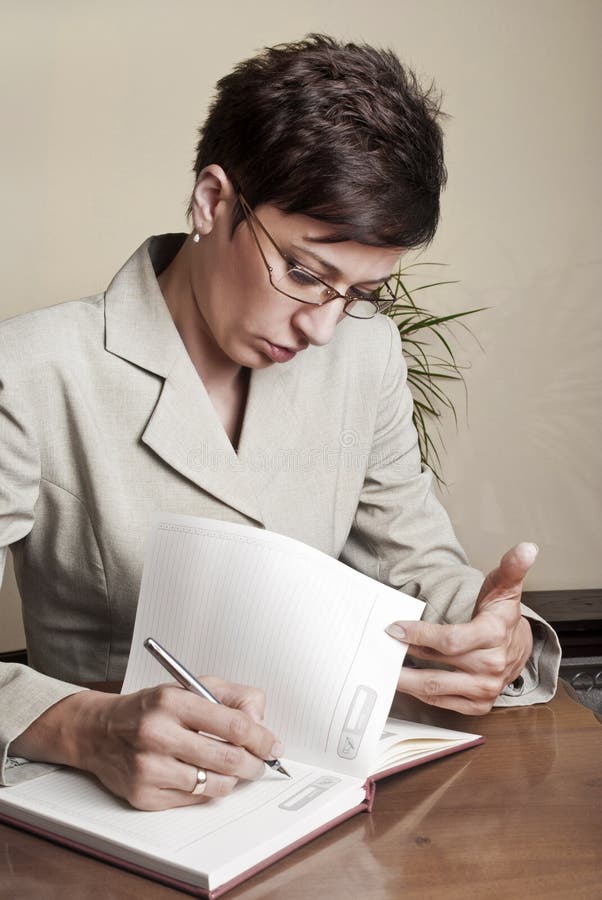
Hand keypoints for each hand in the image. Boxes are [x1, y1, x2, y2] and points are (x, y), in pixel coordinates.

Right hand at [10, 678, 282, 809]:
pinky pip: (194, 800)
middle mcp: (158, 734)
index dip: (262, 738)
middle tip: (260, 763)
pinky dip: (206, 790)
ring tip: (231, 769)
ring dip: (232, 779)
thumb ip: (231, 696)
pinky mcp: (144, 795)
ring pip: (215, 785)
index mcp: (172, 702)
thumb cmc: (148, 709)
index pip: (233, 724)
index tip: (273, 745)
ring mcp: (149, 768)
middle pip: (228, 758)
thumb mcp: (188, 687)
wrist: (98, 731)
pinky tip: (201, 775)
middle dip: (254, 763)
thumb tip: (260, 721)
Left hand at [387, 543, 536, 714]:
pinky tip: (405, 682)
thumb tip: (527, 548)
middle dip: (405, 654)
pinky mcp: (477, 704)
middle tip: (380, 646)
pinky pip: (441, 703)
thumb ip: (511, 567)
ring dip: (406, 680)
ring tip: (384, 667)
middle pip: (437, 664)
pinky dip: (419, 694)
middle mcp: (491, 666)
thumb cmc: (500, 615)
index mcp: (494, 636)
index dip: (420, 635)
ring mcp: (485, 689)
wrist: (516, 646)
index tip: (395, 627)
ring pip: (435, 688)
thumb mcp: (504, 587)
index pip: (450, 640)